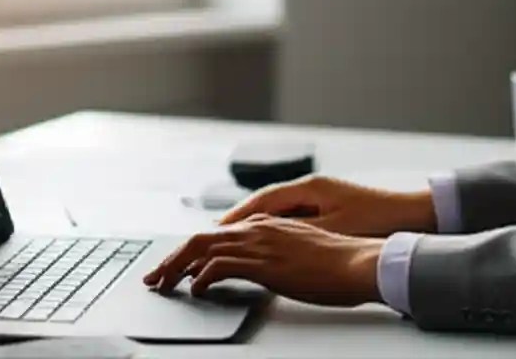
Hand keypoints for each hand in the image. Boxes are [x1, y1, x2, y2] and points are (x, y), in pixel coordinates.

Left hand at [141, 215, 384, 306]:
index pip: (219, 233)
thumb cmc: (340, 261)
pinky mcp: (262, 263)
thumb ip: (280, 251)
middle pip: (202, 238)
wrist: (359, 262)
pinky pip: (218, 268)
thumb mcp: (304, 251)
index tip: (178, 265)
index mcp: (269, 224)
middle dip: (173, 257)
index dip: (193, 249)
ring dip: (177, 268)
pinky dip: (201, 280)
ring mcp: (259, 244)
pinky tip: (197, 291)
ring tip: (164, 285)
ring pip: (202, 250)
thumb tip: (265, 266)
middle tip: (156, 276)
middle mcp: (259, 228)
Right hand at [219, 174, 435, 236]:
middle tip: (216, 233)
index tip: (216, 228)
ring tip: (236, 236)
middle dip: (241, 217)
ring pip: (280, 208)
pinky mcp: (331, 205)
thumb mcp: (331, 229)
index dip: (237, 215)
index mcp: (310, 187)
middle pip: (267, 201)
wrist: (412, 215)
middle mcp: (313, 186)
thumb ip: (296, 230)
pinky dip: (277, 224)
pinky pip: (294, 213)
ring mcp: (322, 194)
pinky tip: (271, 237)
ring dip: (258, 221)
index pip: (263, 199)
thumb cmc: (376, 220)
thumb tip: (264, 234)